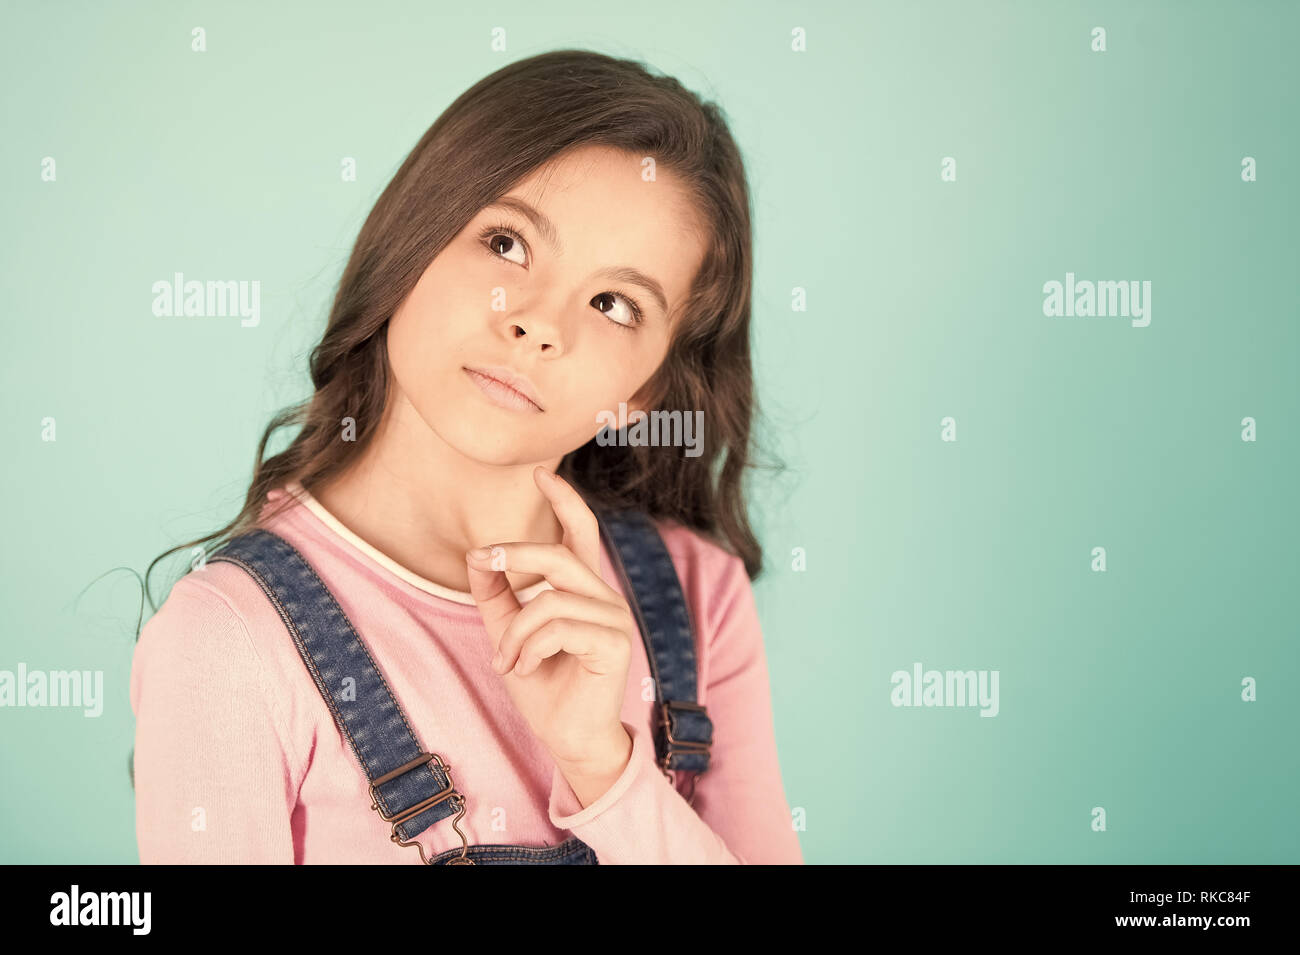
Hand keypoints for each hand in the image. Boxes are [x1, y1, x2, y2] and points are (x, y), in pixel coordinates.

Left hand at [464, 466, 635, 778]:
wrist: (568, 737)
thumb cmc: (543, 686)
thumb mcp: (508, 634)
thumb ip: (495, 596)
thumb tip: (476, 556)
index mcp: (583, 589)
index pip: (581, 532)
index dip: (565, 501)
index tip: (541, 474)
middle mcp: (603, 596)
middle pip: (558, 555)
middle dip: (514, 557)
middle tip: (481, 563)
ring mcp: (614, 618)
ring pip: (547, 600)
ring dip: (513, 634)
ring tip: (506, 662)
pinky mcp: (614, 642)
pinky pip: (557, 627)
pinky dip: (530, 649)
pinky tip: (527, 669)